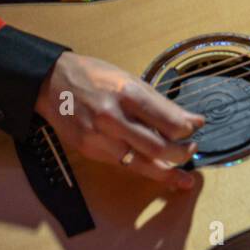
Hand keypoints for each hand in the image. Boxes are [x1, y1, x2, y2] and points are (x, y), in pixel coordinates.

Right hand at [35, 52, 205, 188]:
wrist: (51, 83)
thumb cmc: (95, 76)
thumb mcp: (130, 79)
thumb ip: (159, 103)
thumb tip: (189, 120)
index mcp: (127, 94)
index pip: (169, 121)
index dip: (189, 129)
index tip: (198, 126)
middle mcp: (113, 117)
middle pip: (158, 147)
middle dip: (181, 154)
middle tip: (191, 150)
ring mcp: (99, 137)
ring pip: (142, 164)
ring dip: (167, 171)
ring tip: (182, 173)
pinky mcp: (89, 150)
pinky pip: (123, 165)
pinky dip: (144, 169)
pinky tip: (157, 170)